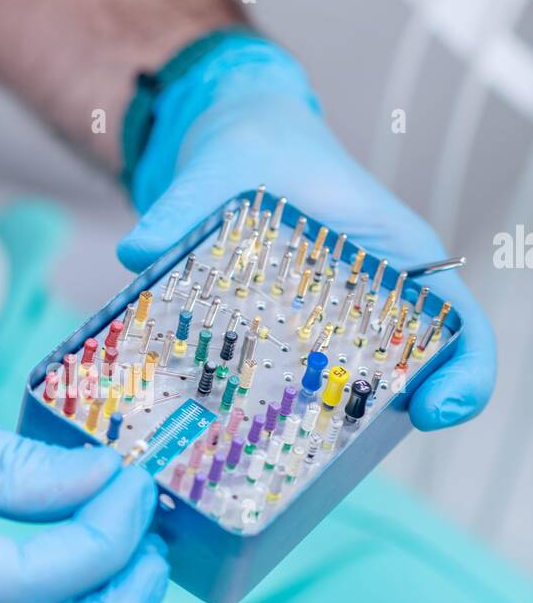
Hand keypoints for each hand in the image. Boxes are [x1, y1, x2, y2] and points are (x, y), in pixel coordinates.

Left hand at [118, 37, 494, 429]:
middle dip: (394, 417)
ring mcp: (336, 330)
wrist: (229, 151)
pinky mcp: (291, 344)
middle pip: (416, 374)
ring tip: (288, 454)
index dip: (466, 372)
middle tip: (354, 451)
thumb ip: (185, 204)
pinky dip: (279, 418)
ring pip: (357, 392)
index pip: (460, 322)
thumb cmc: (254, 148)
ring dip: (333, 428)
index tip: (434, 410)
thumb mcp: (223, 165)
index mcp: (397, 255)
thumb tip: (136, 251)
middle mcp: (378, 302)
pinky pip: (299, 389)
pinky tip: (233, 436)